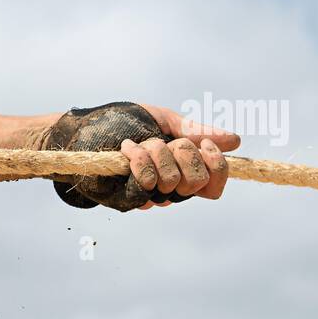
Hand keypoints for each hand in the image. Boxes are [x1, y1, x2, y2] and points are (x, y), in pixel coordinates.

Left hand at [122, 105, 240, 209]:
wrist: (83, 129)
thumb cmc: (121, 121)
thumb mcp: (162, 119)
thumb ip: (194, 130)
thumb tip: (234, 141)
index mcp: (183, 167)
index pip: (215, 181)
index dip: (216, 165)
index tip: (203, 144)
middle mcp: (170, 186)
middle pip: (197, 180)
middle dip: (180, 152)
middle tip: (160, 141)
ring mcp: (149, 194)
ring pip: (172, 182)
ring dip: (155, 153)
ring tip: (136, 145)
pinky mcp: (128, 199)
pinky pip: (147, 185)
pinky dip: (139, 160)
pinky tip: (126, 150)